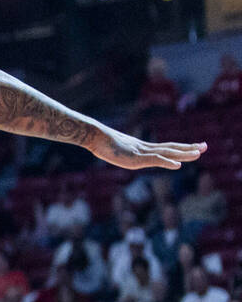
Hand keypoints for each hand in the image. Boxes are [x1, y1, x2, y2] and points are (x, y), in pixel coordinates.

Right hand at [89, 126, 205, 170]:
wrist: (94, 136)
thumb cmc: (100, 142)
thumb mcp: (114, 149)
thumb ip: (121, 151)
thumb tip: (119, 151)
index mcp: (142, 148)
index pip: (166, 147)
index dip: (181, 147)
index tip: (195, 146)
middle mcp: (145, 149)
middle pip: (171, 148)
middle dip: (189, 148)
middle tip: (206, 146)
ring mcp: (141, 153)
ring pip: (167, 153)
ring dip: (183, 153)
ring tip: (199, 153)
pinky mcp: (135, 157)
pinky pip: (155, 160)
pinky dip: (167, 162)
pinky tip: (178, 165)